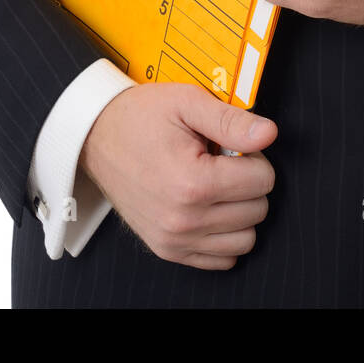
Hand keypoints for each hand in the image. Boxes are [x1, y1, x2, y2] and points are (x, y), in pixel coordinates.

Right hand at [78, 82, 276, 269]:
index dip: (253, 157)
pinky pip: (222, 259)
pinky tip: (208, 208)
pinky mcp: (167, 250)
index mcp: (193, 182)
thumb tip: (269, 134)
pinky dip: (224, 235)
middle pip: (258, 210)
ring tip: (214, 184)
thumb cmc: (140, 117)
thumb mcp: (186, 102)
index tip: (229, 147)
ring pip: (245, 238)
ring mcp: (174, 239)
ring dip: (239, 211)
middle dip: (248, 182)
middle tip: (220, 162)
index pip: (264, 180)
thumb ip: (231, 120)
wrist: (95, 137)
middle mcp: (185, 219)